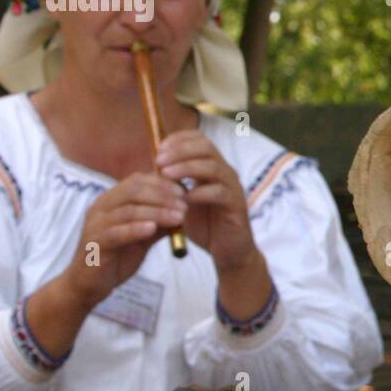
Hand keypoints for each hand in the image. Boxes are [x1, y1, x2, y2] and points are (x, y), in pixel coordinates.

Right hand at [62, 172, 188, 308]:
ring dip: (156, 212)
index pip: (136, 181)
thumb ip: (160, 222)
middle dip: (162, 195)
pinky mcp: (94, 244)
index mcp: (111, 200)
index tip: (185, 191)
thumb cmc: (118, 257)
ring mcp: (95, 225)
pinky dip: (135, 229)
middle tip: (184, 205)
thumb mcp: (144, 237)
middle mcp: (101, 207)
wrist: (89, 285)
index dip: (162, 183)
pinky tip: (153, 229)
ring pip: (127, 210)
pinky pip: (115, 233)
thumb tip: (185, 209)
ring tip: (179, 217)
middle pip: (132, 190)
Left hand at [154, 129, 257, 273]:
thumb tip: (153, 166)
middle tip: (159, 160)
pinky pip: (220, 193)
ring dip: (187, 168)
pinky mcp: (237, 205)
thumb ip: (174, 183)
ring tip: (166, 174)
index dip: (179, 140)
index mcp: (213, 168)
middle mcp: (225, 173)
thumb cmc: (205, 224)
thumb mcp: (184, 199)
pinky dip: (200, 192)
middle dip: (180, 150)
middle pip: (206, 147)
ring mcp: (233, 188)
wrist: (228, 250)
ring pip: (213, 167)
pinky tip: (184, 199)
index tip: (159, 149)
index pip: (200, 139)